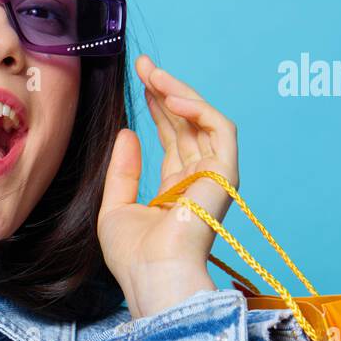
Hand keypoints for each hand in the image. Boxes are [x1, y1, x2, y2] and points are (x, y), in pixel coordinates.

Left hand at [96, 55, 239, 318]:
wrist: (152, 276)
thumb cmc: (133, 255)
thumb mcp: (115, 206)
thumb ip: (123, 171)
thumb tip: (128, 132)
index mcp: (178, 191)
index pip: (172, 138)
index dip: (158, 108)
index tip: (140, 81)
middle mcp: (199, 181)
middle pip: (187, 124)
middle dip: (166, 91)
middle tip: (144, 64)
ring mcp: (214, 177)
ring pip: (204, 120)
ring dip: (180, 92)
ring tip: (153, 74)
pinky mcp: (225, 174)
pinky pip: (220, 129)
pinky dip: (198, 109)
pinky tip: (170, 96)